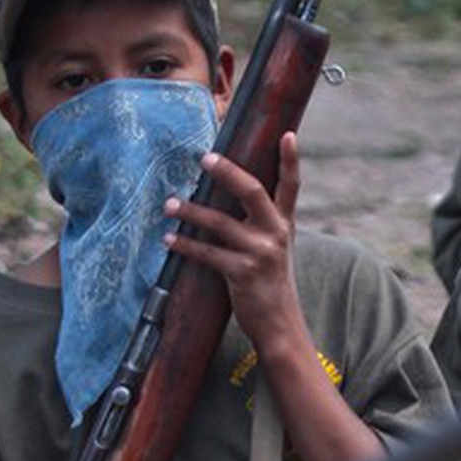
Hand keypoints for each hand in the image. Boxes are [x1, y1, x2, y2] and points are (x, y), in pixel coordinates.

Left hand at [165, 131, 303, 352]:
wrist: (280, 325)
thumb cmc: (271, 284)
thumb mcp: (276, 249)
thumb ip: (263, 224)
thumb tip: (233, 198)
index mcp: (284, 224)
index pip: (292, 186)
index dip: (291, 160)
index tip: (287, 134)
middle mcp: (275, 233)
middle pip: (253, 191)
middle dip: (227, 172)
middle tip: (204, 158)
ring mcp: (260, 253)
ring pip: (219, 222)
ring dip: (190, 211)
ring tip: (169, 204)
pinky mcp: (242, 273)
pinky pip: (207, 253)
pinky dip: (185, 245)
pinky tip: (169, 239)